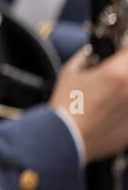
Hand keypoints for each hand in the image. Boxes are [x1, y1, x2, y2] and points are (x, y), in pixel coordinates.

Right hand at [49, 47, 127, 162]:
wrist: (67, 139)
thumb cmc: (66, 107)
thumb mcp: (70, 73)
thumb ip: (85, 57)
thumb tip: (93, 52)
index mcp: (118, 73)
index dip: (121, 50)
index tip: (118, 53)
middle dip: (122, 71)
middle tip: (111, 77)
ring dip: (123, 91)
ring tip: (108, 97)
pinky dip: (123, 109)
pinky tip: (110, 112)